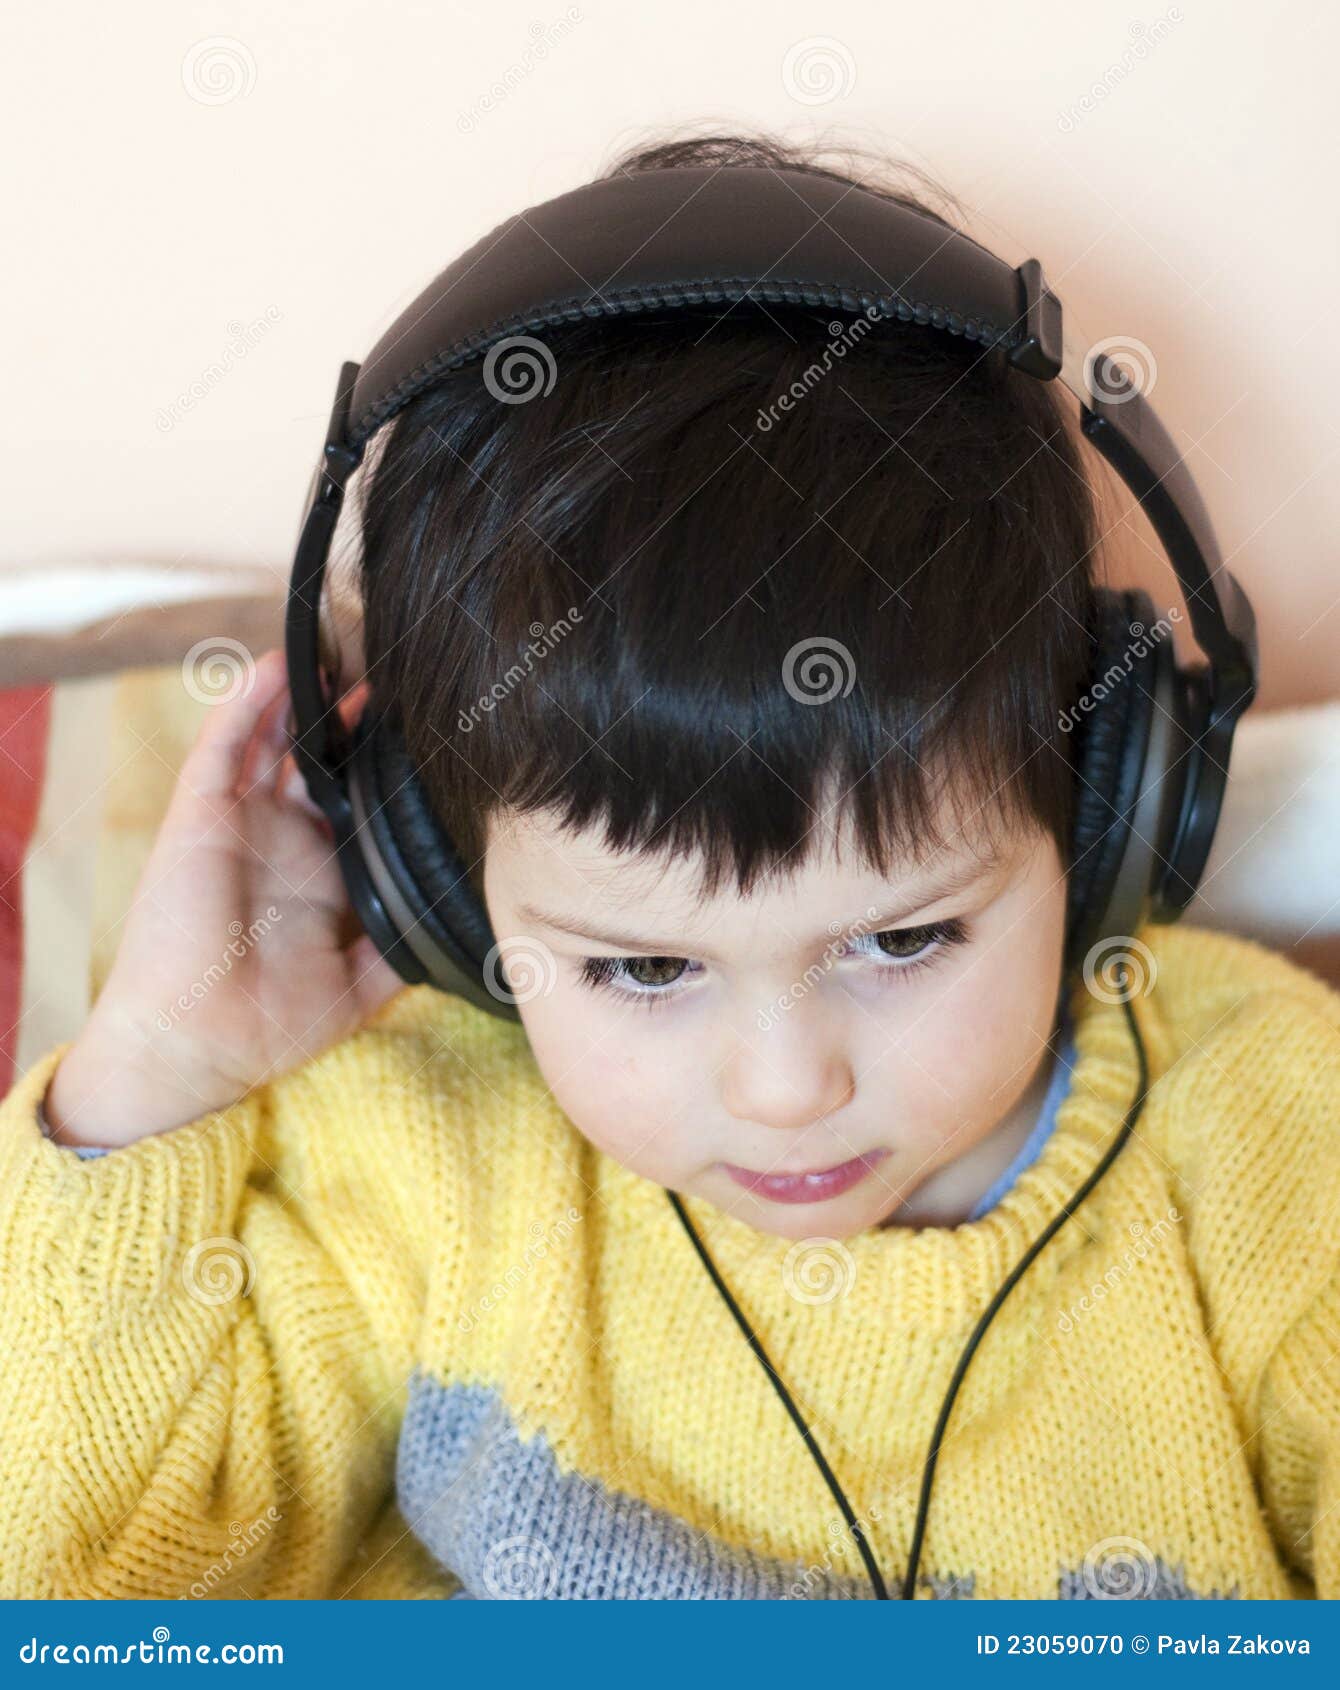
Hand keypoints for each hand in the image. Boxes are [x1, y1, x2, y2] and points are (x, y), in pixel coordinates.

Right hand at [44, 646, 404, 1145]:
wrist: (195, 1049)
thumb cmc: (268, 1026)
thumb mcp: (360, 985)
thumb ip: (404, 949)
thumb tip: (466, 926)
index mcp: (320, 876)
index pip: (360, 805)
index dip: (389, 769)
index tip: (432, 731)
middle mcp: (282, 841)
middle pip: (321, 761)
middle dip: (354, 720)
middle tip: (398, 676)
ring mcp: (240, 824)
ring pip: (274, 741)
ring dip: (305, 698)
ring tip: (344, 651)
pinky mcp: (200, 817)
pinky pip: (224, 749)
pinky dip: (248, 705)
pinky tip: (277, 667)